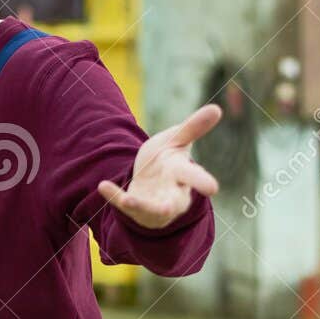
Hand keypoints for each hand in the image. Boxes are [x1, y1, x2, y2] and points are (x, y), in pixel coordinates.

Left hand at [97, 104, 221, 228]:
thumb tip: (217, 108)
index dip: (202, 182)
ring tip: (129, 201)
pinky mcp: (135, 208)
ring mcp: (153, 205)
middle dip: (170, 205)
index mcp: (182, 174)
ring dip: (140, 207)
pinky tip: (102, 185)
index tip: (212, 188)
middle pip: (174, 201)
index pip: (193, 177)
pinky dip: (113, 195)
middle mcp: (171, 193)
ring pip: (149, 210)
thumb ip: (193, 127)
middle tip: (168, 208)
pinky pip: (124, 203)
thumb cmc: (168, 160)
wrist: (149, 180)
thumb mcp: (177, 141)